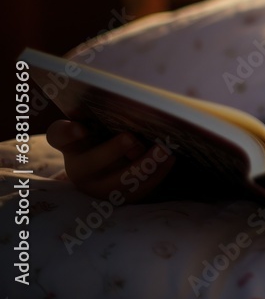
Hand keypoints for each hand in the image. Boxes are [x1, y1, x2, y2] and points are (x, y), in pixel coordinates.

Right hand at [46, 119, 174, 201]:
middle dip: (112, 151)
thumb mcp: (100, 124)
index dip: (68, 133)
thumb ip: (102, 114)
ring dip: (143, 165)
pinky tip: (170, 159)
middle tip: (131, 138)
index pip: (59, 136)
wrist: (110, 170)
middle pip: (91, 163)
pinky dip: (157, 174)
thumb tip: (122, 101)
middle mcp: (80, 168)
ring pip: (118, 182)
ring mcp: (100, 187)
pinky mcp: (122, 197)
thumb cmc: (107, 136)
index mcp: (72, 144)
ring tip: (163, 150)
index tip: (79, 127)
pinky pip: (139, 190)